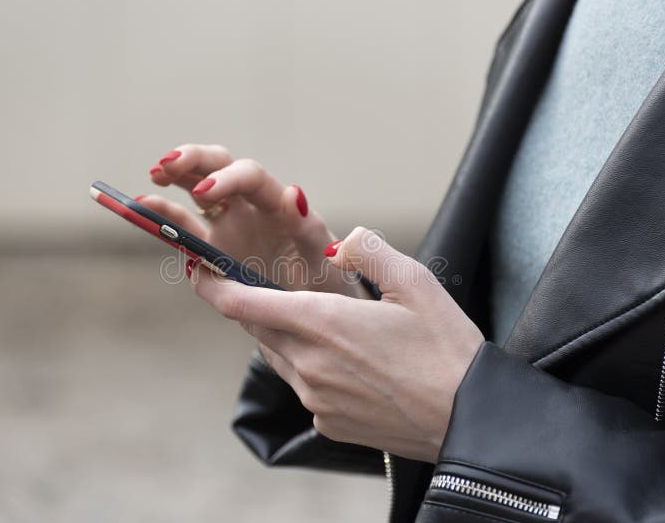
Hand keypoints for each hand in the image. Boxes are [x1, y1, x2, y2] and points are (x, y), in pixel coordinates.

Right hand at [140, 144, 366, 296]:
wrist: (316, 310)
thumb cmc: (327, 279)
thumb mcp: (325, 257)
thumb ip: (309, 227)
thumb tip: (293, 192)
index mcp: (277, 203)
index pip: (250, 177)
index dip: (226, 179)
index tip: (205, 195)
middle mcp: (250, 206)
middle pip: (218, 166)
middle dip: (193, 160)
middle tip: (167, 164)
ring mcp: (230, 224)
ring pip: (195, 187)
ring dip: (173, 177)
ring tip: (153, 175)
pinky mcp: (214, 247)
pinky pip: (184, 225)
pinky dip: (162, 215)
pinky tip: (141, 208)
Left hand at [191, 226, 484, 462]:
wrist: (468, 422)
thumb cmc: (446, 349)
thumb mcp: (416, 282)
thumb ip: (367, 249)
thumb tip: (336, 241)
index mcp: (323, 322)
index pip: (242, 302)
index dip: (212, 285)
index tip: (197, 270)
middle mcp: (308, 363)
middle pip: (258, 328)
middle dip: (256, 306)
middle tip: (271, 288)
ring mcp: (315, 398)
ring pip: (279, 356)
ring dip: (285, 336)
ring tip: (321, 323)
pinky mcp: (326, 422)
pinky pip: (302, 386)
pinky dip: (310, 367)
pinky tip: (348, 364)